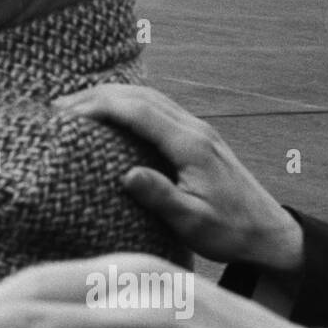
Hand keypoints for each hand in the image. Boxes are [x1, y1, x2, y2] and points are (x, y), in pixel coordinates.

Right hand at [54, 84, 303, 275]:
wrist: (270, 233)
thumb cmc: (231, 232)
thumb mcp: (193, 222)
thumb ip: (161, 197)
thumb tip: (127, 175)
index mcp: (191, 146)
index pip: (138, 111)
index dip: (100, 106)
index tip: (66, 113)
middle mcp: (194, 129)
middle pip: (140, 96)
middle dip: (96, 95)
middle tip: (58, 106)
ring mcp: (197, 130)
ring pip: (148, 97)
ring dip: (110, 96)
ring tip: (74, 105)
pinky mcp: (197, 137)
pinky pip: (156, 107)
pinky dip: (126, 103)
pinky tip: (109, 113)